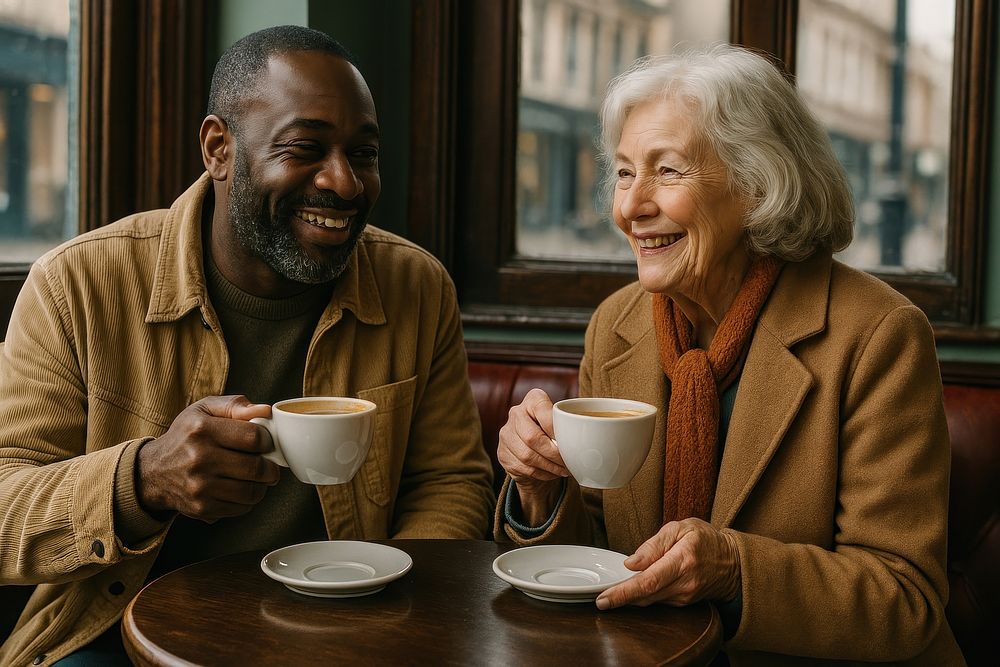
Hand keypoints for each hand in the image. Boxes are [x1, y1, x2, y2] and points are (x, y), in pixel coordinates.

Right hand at [136, 395, 279, 521]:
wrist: (153, 472)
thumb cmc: (186, 436)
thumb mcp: (203, 409)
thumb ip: (235, 405)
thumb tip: (265, 410)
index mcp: (202, 429)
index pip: (254, 437)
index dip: (267, 440)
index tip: (266, 443)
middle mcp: (199, 458)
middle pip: (256, 467)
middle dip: (270, 467)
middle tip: (269, 464)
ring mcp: (200, 486)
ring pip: (252, 491)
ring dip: (262, 485)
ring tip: (257, 477)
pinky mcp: (202, 507)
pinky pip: (241, 508)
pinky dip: (249, 500)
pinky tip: (241, 489)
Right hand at [496, 388, 569, 523]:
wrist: (534, 446)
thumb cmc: (556, 431)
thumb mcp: (564, 420)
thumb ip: (573, 423)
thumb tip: (594, 437)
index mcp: (533, 399)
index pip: (542, 408)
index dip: (555, 427)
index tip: (570, 439)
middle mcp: (515, 413)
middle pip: (532, 437)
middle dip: (554, 454)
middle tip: (569, 461)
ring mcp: (506, 434)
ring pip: (528, 456)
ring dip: (550, 466)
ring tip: (564, 469)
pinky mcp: (503, 454)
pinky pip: (524, 468)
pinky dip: (542, 473)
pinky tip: (553, 472)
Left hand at [595, 518, 740, 609]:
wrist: (733, 563)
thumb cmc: (706, 540)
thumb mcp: (681, 528)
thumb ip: (653, 544)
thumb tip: (630, 562)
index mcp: (682, 560)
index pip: (648, 581)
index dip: (623, 592)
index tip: (604, 599)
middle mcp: (684, 583)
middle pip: (646, 596)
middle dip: (621, 599)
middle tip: (600, 600)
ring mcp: (685, 596)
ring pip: (651, 600)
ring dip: (631, 598)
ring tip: (613, 593)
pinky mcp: (684, 603)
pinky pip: (659, 600)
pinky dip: (644, 596)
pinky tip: (635, 589)